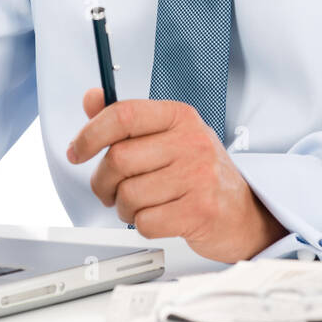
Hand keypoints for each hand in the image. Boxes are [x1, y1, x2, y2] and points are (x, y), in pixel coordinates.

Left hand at [66, 89, 286, 262]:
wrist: (244, 212)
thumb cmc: (201, 174)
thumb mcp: (168, 137)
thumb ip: (128, 120)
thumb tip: (92, 97)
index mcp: (179, 117)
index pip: (123, 114)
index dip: (90, 133)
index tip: (77, 150)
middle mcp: (191, 141)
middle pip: (118, 159)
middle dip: (103, 182)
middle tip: (110, 190)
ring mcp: (198, 175)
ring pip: (128, 195)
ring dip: (124, 207)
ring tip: (142, 205)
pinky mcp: (199, 210)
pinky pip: (145, 222)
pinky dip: (143, 224)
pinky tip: (160, 217)